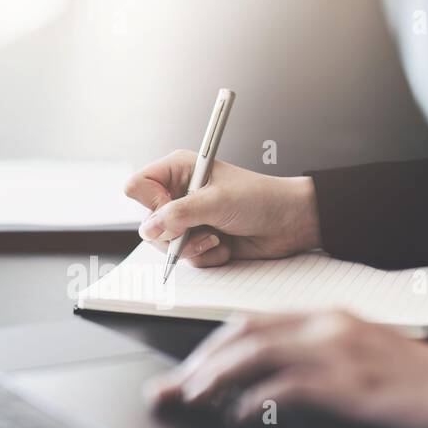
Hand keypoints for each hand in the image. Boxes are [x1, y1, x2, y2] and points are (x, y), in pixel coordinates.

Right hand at [125, 150, 321, 266]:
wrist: (289, 222)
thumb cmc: (260, 199)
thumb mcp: (216, 201)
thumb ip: (179, 214)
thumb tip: (150, 228)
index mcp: (178, 170)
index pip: (137, 186)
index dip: (150, 203)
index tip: (172, 209)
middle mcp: (178, 194)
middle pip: (148, 222)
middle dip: (174, 234)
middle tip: (200, 229)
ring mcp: (188, 219)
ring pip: (164, 245)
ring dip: (192, 248)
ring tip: (216, 238)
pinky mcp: (198, 240)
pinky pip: (185, 257)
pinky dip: (206, 256)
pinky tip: (224, 245)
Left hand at [146, 312, 427, 427]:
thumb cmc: (419, 385)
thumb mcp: (362, 361)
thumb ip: (317, 364)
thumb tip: (264, 390)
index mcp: (328, 318)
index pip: (253, 324)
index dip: (212, 347)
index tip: (186, 371)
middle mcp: (326, 327)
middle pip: (242, 334)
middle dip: (199, 362)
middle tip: (172, 390)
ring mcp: (337, 354)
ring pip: (254, 355)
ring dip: (214, 378)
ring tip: (191, 401)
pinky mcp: (349, 385)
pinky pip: (287, 388)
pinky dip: (255, 402)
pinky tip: (240, 417)